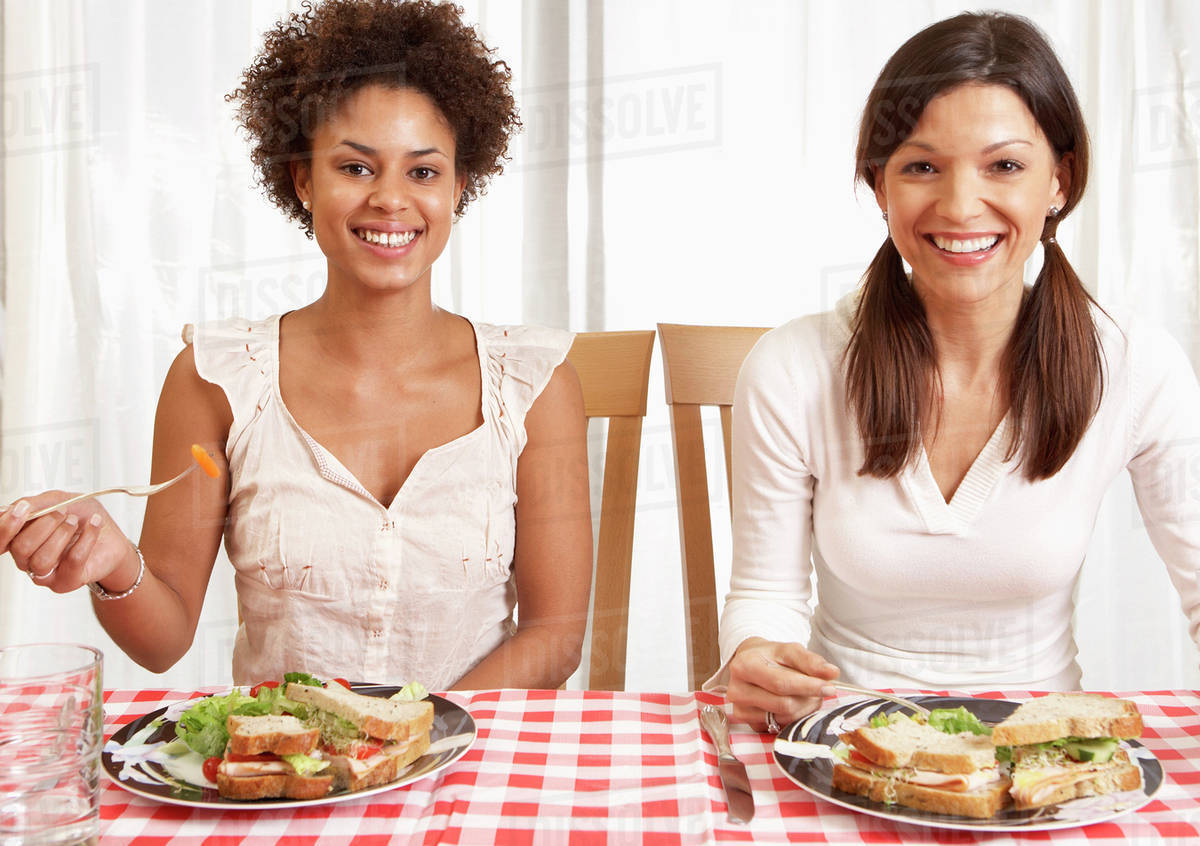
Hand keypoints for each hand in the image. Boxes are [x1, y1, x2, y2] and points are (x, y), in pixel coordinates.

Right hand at [0, 491, 137, 593]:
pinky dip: (86, 538)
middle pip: (21, 548)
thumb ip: (35, 504)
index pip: (0, 542)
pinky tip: (93, 525)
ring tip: (76, 521)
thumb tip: (10, 508)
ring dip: (63, 534)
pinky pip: (72, 561)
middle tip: (63, 512)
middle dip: (45, 524)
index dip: (5, 527)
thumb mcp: (59, 500)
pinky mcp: (66, 581)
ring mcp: (45, 574)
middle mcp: (27, 559)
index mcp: (20, 539)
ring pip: (42, 559)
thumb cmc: (82, 518)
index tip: (22, 509)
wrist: (111, 536)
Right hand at [726, 637, 839, 731]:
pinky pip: (779, 727)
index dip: (808, 687)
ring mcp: (740, 709)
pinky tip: (793, 704)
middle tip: (819, 690)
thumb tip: (832, 672)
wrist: (751, 663)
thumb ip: (811, 661)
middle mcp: (737, 690)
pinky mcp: (747, 723)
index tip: (829, 687)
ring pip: (784, 718)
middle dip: (808, 699)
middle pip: (784, 704)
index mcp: (745, 665)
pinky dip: (793, 717)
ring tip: (805, 694)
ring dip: (803, 708)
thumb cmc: (771, 656)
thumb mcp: (790, 651)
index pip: (781, 683)